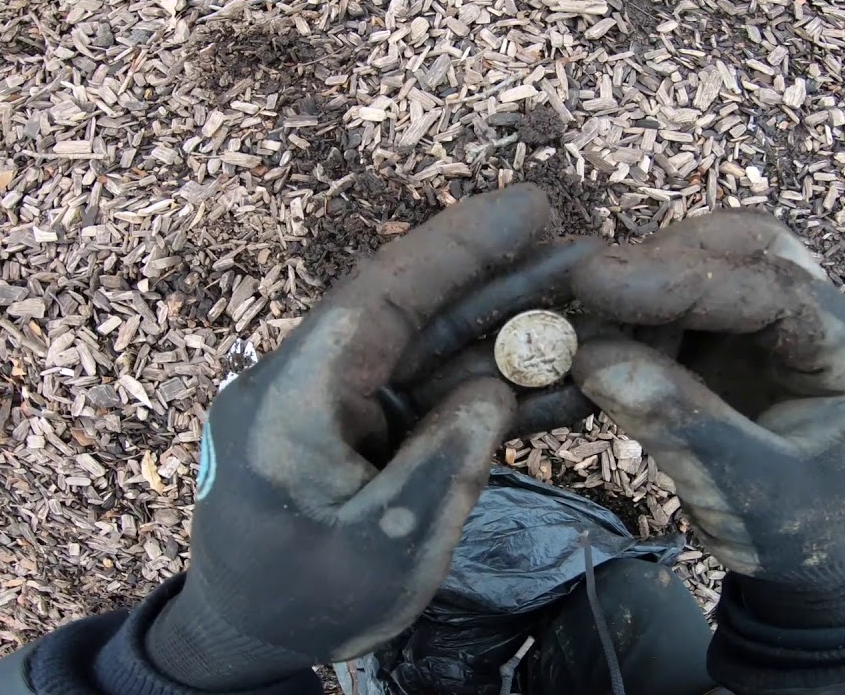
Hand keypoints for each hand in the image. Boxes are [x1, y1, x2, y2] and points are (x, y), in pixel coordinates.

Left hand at [145, 186, 554, 689]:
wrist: (248, 639)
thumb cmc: (303, 603)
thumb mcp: (383, 548)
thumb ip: (443, 462)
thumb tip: (492, 389)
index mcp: (293, 397)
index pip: (380, 297)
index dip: (457, 245)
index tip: (530, 206)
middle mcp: (317, 381)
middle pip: (419, 313)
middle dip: (502, 279)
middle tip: (586, 251)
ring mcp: (346, 405)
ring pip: (438, 352)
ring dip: (511, 333)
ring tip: (595, 310)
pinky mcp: (369, 430)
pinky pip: (436, 398)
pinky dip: (495, 392)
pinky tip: (563, 382)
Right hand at [567, 210, 844, 586]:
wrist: (807, 571)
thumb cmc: (793, 538)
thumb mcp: (741, 493)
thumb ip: (678, 422)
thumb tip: (590, 355)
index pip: (779, 290)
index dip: (686, 280)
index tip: (599, 283)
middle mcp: (838, 324)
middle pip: (757, 252)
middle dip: (672, 262)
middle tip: (591, 286)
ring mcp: (792, 326)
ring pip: (724, 264)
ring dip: (654, 287)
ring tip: (595, 325)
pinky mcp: (750, 338)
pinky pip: (697, 302)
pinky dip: (649, 313)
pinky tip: (610, 337)